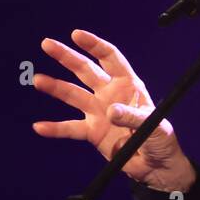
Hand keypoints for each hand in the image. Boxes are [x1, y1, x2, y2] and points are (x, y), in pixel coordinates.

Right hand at [32, 29, 195, 192]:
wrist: (156, 165)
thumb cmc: (161, 139)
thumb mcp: (153, 124)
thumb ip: (132, 116)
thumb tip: (110, 111)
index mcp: (128, 84)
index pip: (109, 58)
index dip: (94, 45)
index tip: (77, 35)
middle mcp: (110, 93)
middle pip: (85, 70)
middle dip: (67, 57)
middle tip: (48, 45)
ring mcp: (98, 111)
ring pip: (73, 95)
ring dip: (56, 87)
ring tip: (38, 80)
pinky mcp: (92, 131)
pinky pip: (70, 128)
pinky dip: (55, 128)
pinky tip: (40, 127)